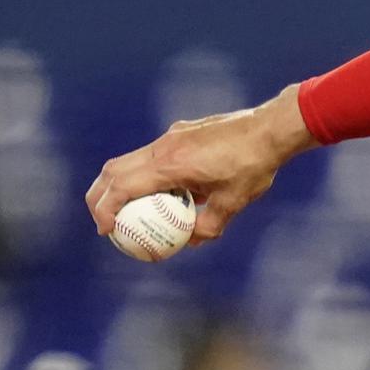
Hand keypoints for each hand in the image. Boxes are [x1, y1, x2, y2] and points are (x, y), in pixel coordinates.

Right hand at [84, 86, 316, 248]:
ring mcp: (170, 137)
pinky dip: (143, 174)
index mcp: (170, 165)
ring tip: (123, 208)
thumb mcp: (233, 202)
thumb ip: (209, 225)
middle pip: (113, 170)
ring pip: (129, 160)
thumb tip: (191, 241)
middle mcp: (163, 147)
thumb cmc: (254, 165)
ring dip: (119, 184)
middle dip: (99, 196)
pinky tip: (160, 193)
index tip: (104, 230)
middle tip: (103, 221)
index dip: (105, 209)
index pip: (123, 187)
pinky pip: (150, 155)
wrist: (270, 128)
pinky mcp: (179, 133)